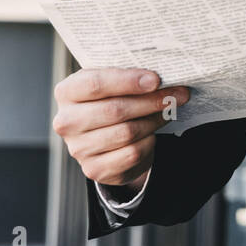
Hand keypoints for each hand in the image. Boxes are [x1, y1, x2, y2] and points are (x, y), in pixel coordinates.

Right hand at [52, 68, 189, 191]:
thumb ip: (128, 76)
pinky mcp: (94, 169)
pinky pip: (132, 154)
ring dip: (154, 120)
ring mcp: (78, 148)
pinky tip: (152, 133)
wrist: (101, 135)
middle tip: (179, 94)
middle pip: (115, 110)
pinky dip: (149, 142)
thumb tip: (161, 79)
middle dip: (152, 100)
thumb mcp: (111, 82)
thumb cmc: (108, 100)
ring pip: (127, 132)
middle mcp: (66, 122)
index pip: (96, 84)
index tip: (156, 79)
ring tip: (167, 110)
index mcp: (67, 93)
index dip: (128, 81)